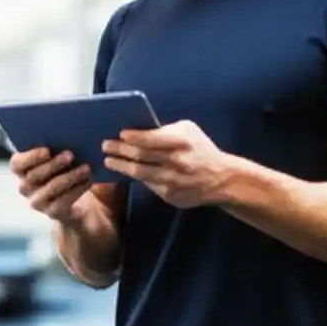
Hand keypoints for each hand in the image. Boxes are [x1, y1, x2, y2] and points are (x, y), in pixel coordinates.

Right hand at [10, 147, 92, 222]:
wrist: (83, 198)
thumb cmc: (69, 166)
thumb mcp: (62, 154)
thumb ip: (58, 145)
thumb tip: (68, 133)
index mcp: (22, 169)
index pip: (17, 164)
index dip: (30, 157)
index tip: (47, 150)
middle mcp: (25, 186)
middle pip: (33, 176)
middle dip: (53, 164)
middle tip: (70, 154)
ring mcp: (37, 201)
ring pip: (50, 189)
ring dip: (69, 177)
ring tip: (86, 168)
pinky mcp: (52, 212)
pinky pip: (62, 202)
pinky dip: (77, 189)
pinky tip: (89, 181)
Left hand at [102, 120, 229, 208]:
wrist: (221, 179)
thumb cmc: (201, 149)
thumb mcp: (189, 131)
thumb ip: (165, 129)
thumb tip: (138, 130)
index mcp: (181, 142)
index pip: (150, 139)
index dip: (132, 137)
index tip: (119, 134)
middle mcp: (176, 162)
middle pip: (140, 156)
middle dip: (119, 150)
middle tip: (105, 145)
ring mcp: (172, 181)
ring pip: (140, 173)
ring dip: (121, 166)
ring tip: (108, 160)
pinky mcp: (170, 196)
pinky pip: (147, 185)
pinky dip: (135, 178)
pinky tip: (125, 172)